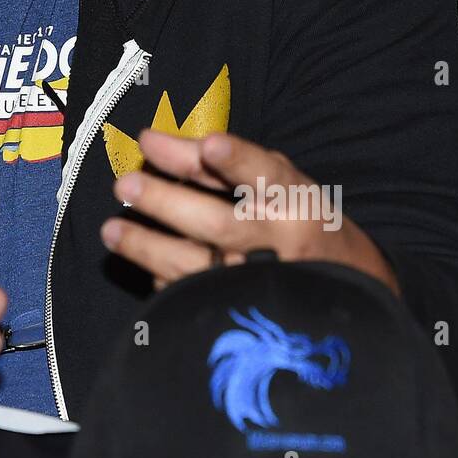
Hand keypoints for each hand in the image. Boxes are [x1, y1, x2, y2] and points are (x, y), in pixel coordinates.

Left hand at [100, 129, 399, 293]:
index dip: (239, 160)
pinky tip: (143, 264)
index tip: (212, 145)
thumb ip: (218, 161)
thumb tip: (153, 142)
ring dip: (147, 248)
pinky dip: (163, 278)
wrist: (346, 292)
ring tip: (111, 229)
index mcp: (295, 203)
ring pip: (195, 268)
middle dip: (168, 202)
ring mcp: (257, 286)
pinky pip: (191, 297)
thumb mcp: (276, 182)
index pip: (266, 176)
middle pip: (219, 224)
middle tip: (126, 185)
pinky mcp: (238, 315)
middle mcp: (278, 245)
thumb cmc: (297, 222)